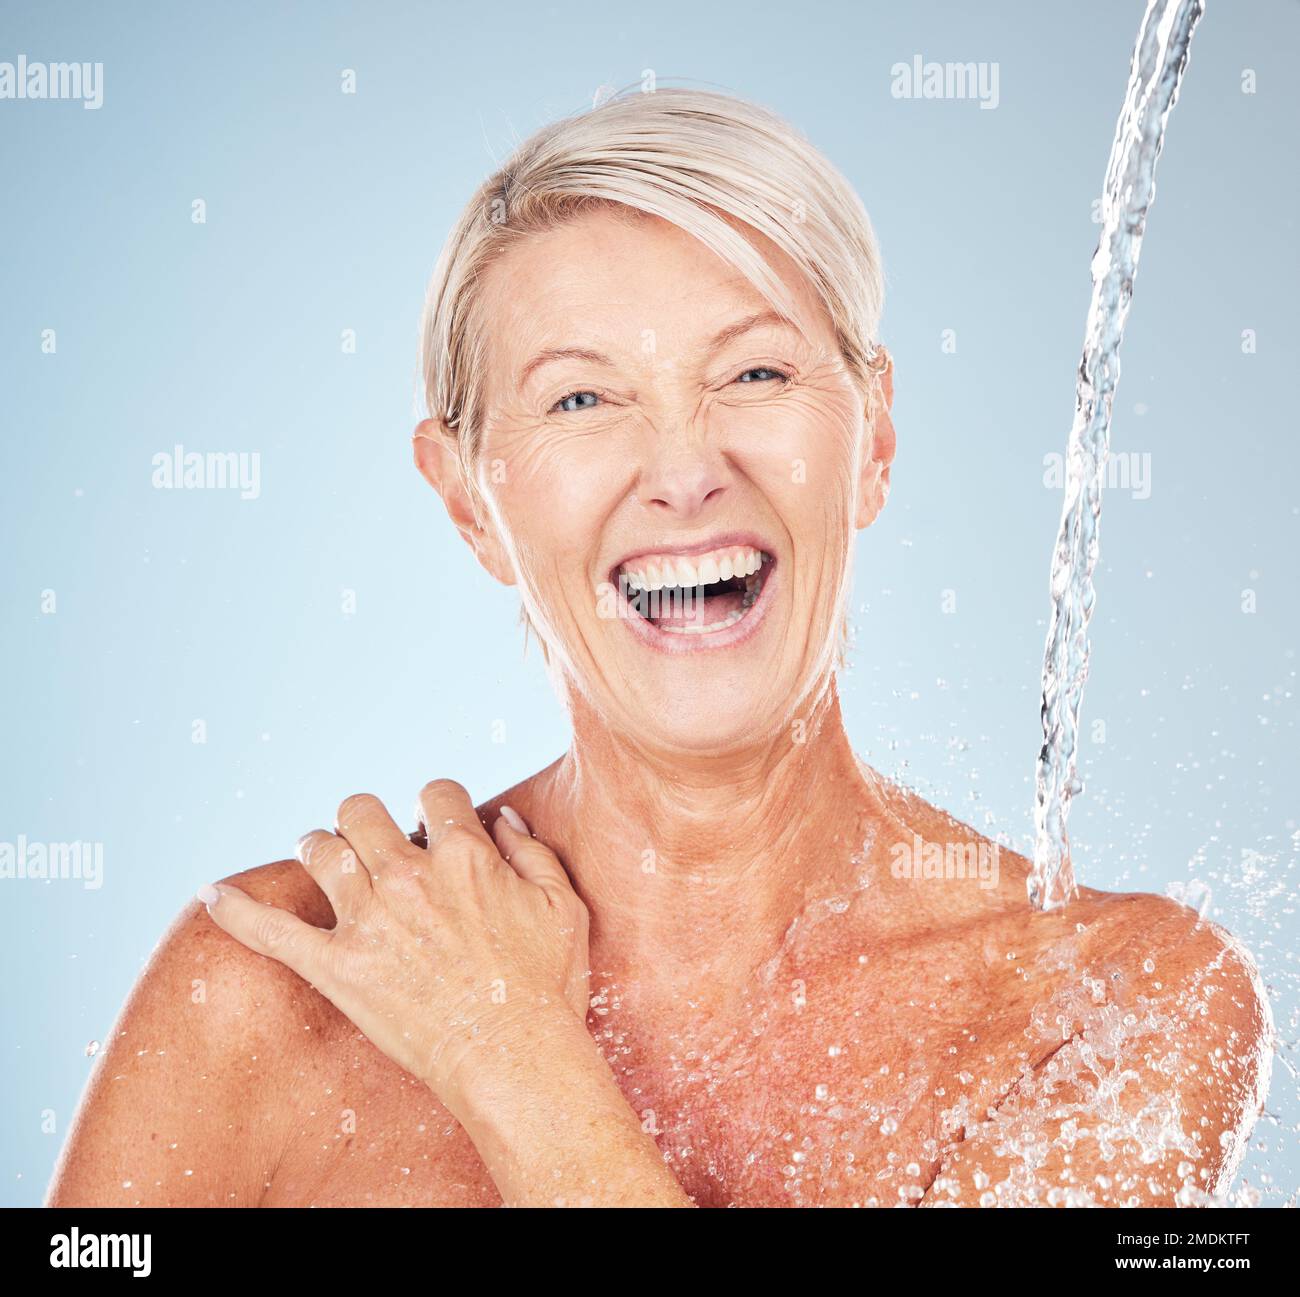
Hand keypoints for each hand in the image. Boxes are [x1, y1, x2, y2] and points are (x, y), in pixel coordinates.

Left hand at [200, 780, 589, 1109]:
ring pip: (319, 850)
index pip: (436, 793)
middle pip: (362, 811)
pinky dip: (237, 910)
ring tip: (324, 858)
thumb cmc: (546, 986)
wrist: (512, 1057)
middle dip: (367, 819)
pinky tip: (213, 895)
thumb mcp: (564, 906)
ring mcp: (368, 920)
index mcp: (464, 856)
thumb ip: (534, 852)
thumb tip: (505, 819)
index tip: (438, 825)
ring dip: (321, 848)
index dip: (438, 805)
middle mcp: (408, 876)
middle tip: (373, 842)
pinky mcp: (336, 967)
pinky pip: (271, 930)